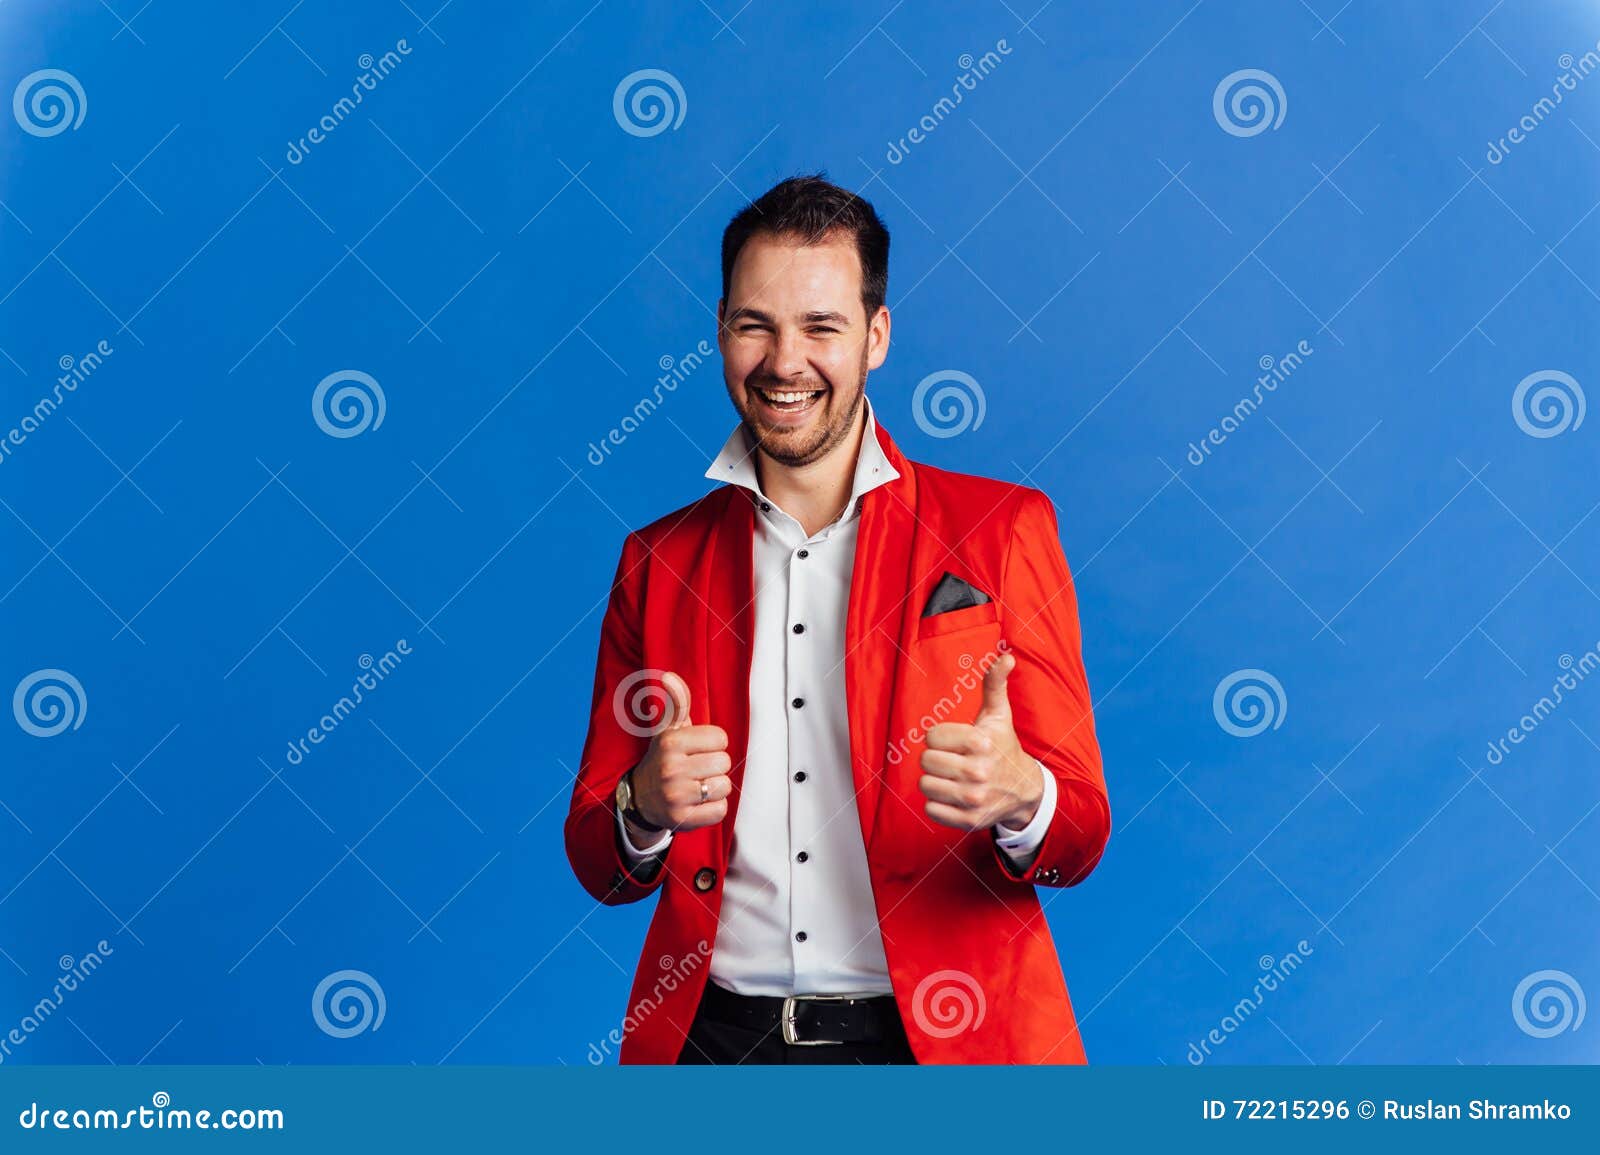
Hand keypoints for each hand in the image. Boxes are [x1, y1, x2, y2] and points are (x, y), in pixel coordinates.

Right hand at [626, 671, 732, 832]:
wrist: (641, 798)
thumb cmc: (664, 759)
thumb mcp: (669, 730)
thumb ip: (677, 702)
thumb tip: (669, 675)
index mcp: (670, 742)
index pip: (721, 739)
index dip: (713, 744)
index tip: (697, 750)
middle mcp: (671, 768)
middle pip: (724, 763)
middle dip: (714, 766)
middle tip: (696, 769)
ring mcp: (676, 796)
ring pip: (724, 786)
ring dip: (715, 787)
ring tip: (698, 785)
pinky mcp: (683, 819)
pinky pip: (720, 810)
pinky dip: (713, 808)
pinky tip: (698, 802)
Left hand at [918, 652, 1043, 831]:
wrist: (1025, 791)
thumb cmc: (1003, 747)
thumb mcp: (998, 715)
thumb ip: (995, 684)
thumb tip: (1006, 656)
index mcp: (982, 742)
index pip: (931, 736)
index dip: (940, 738)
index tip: (956, 742)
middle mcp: (979, 771)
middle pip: (925, 761)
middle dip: (935, 759)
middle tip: (953, 760)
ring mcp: (974, 798)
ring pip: (925, 785)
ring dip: (935, 781)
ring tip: (952, 778)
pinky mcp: (969, 820)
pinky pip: (931, 809)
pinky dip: (938, 804)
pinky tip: (954, 796)